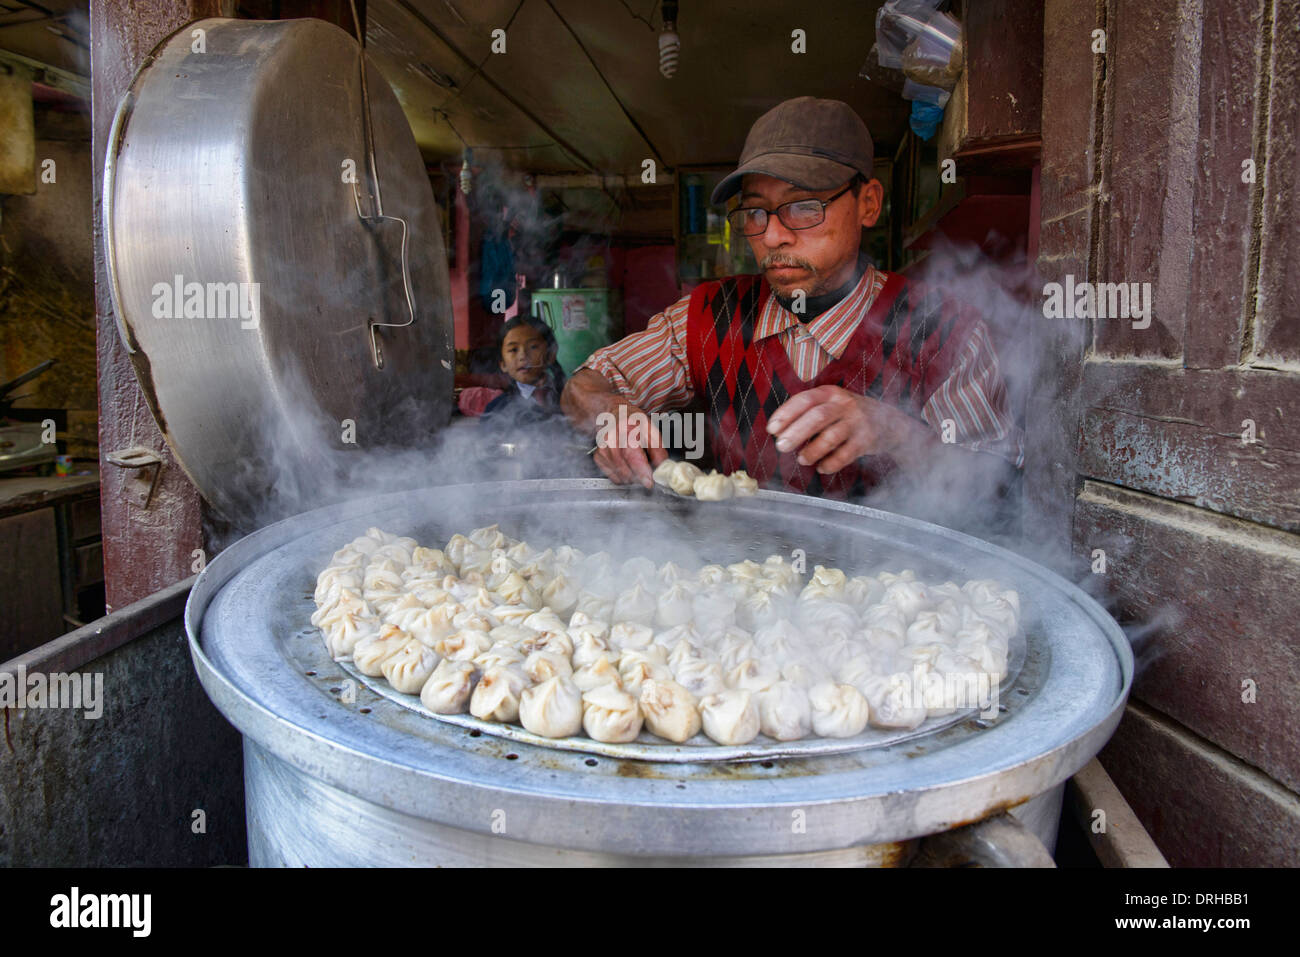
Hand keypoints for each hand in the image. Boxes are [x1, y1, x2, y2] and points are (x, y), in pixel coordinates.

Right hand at [592, 401, 668, 487]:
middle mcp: (611, 440)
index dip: (642, 471)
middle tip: (648, 474)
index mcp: (626, 429)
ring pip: (620, 476)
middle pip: (625, 469)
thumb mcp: (650, 428)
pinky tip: (626, 464)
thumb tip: (663, 467)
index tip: (650, 482)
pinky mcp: (598, 457)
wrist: (610, 414)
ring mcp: (603, 449)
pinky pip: (613, 476)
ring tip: (637, 466)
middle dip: (640, 477)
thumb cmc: (631, 420)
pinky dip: (623, 476)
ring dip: (632, 477)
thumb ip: (658, 448)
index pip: (632, 456)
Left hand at [766, 386, 921, 473]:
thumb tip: (779, 433)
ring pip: (831, 437)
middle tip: (781, 446)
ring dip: (812, 451)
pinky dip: (830, 463)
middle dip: (796, 433)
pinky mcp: (867, 440)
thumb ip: (807, 414)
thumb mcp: (831, 405)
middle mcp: (845, 404)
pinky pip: (845, 455)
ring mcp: (857, 422)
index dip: (786, 414)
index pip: (805, 400)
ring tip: (802, 459)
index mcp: (830, 393)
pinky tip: (822, 467)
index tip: (772, 429)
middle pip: (817, 417)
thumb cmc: (849, 415)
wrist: (890, 422)